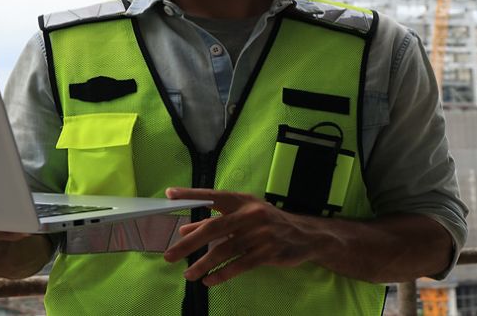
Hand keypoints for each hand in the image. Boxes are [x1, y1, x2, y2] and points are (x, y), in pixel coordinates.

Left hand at [163, 188, 325, 285]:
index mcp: (242, 201)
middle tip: (169, 255)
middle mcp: (250, 215)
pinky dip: (222, 274)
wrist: (306, 235)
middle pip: (213, 229)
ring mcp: (260, 234)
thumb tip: (184, 229)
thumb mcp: (243, 215)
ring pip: (224, 250)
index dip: (191, 195)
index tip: (170, 195)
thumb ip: (214, 221)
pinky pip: (240, 265)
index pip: (212, 196)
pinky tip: (209, 280)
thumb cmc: (267, 222)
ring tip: (188, 274)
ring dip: (203, 264)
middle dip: (188, 244)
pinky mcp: (269, 252)